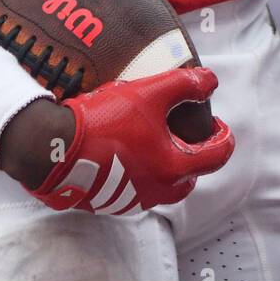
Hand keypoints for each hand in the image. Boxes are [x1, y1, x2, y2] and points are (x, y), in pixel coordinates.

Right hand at [4, 66, 233, 214]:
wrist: (56, 147)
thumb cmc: (105, 121)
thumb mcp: (149, 92)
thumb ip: (184, 84)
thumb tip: (210, 80)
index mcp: (174, 167)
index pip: (216, 155)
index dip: (223, 136)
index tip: (218, 122)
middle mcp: (158, 190)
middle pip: (189, 176)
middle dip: (193, 154)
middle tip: (184, 132)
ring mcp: (132, 199)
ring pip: (162, 184)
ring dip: (164, 163)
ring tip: (153, 138)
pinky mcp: (109, 201)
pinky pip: (135, 187)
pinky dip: (139, 170)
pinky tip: (125, 150)